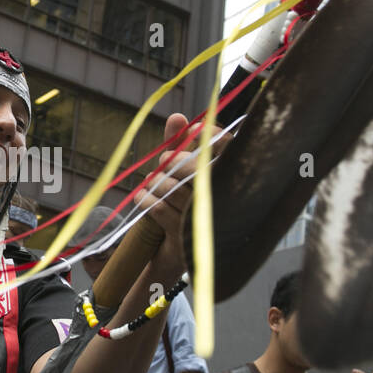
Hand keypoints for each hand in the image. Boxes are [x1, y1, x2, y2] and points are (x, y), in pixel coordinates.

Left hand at [135, 114, 231, 274]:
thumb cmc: (180, 206)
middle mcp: (223, 202)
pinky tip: (142, 196)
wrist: (171, 256)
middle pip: (201, 171)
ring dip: (158, 183)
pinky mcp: (186, 239)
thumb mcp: (178, 173)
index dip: (212, 137)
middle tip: (163, 161)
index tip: (193, 130)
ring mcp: (206, 223)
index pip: (230, 152)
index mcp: (228, 182)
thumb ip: (179, 144)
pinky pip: (162, 212)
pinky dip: (147, 201)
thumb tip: (177, 117)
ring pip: (178, 192)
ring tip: (150, 182)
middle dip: (175, 161)